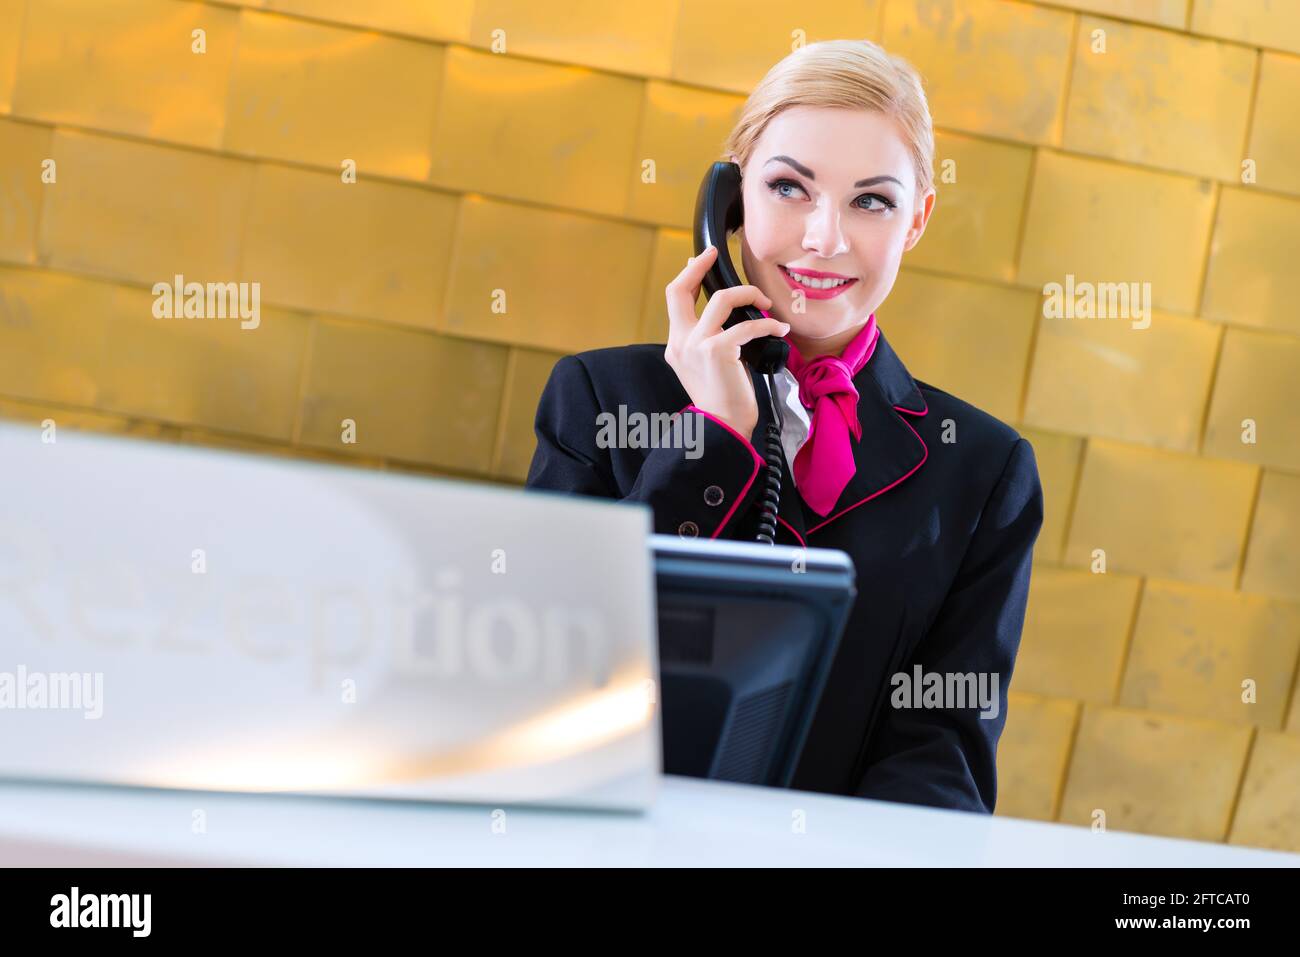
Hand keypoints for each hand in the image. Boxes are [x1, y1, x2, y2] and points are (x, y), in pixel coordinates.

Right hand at [662, 244, 789, 437]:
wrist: (724, 426)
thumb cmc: (724, 399)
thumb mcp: (707, 366)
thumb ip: (709, 340)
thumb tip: (728, 314)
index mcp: (677, 345)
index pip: (674, 300)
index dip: (687, 276)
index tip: (700, 260)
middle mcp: (681, 342)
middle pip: (680, 291)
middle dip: (699, 267)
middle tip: (716, 254)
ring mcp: (697, 346)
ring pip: (721, 300)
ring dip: (748, 295)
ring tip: (767, 306)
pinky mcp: (718, 351)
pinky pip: (747, 325)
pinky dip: (768, 326)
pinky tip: (780, 332)